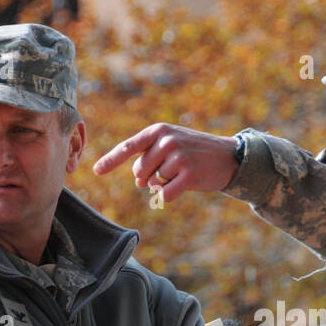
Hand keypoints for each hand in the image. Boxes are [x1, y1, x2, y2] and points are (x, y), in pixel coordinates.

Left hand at [93, 124, 239, 203]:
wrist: (229, 156)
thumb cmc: (195, 152)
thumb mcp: (171, 145)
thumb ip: (150, 158)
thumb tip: (139, 181)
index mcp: (158, 131)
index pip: (128, 147)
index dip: (111, 160)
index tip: (96, 171)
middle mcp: (166, 141)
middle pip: (140, 171)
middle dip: (148, 177)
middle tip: (168, 172)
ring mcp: (178, 157)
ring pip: (155, 182)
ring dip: (165, 183)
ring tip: (183, 173)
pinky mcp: (189, 174)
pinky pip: (166, 194)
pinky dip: (171, 194)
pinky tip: (186, 184)